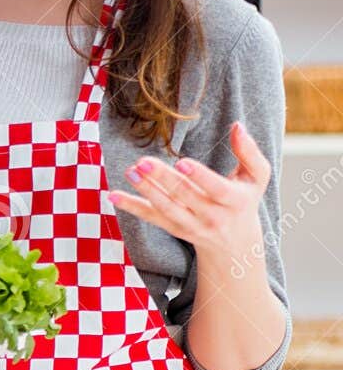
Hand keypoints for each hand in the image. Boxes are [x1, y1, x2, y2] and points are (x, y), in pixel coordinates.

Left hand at [107, 120, 269, 264]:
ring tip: (130, 171)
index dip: (200, 177)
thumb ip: (249, 152)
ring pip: (166, 208)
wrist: (235, 244)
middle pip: (185, 197)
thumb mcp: (256, 178)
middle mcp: (212, 217)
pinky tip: (113, 195)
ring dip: (146, 190)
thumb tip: (237, 125)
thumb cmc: (244, 201)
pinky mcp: (172, 228)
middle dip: (163, 179)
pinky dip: (131, 207)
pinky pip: (150, 217)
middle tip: (143, 162)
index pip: (216, 189)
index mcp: (234, 201)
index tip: (181, 162)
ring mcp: (191, 225)